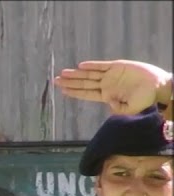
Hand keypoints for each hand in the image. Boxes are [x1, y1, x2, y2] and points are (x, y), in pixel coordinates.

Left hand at [54, 59, 173, 114]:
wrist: (158, 87)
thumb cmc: (145, 100)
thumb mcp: (130, 109)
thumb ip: (118, 108)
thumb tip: (109, 104)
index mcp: (107, 95)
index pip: (87, 94)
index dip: (74, 92)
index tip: (62, 90)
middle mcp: (106, 85)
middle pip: (84, 83)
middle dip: (70, 82)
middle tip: (55, 80)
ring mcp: (111, 75)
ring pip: (90, 74)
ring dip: (76, 74)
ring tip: (63, 73)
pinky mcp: (119, 66)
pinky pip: (103, 65)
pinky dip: (92, 65)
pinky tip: (81, 66)